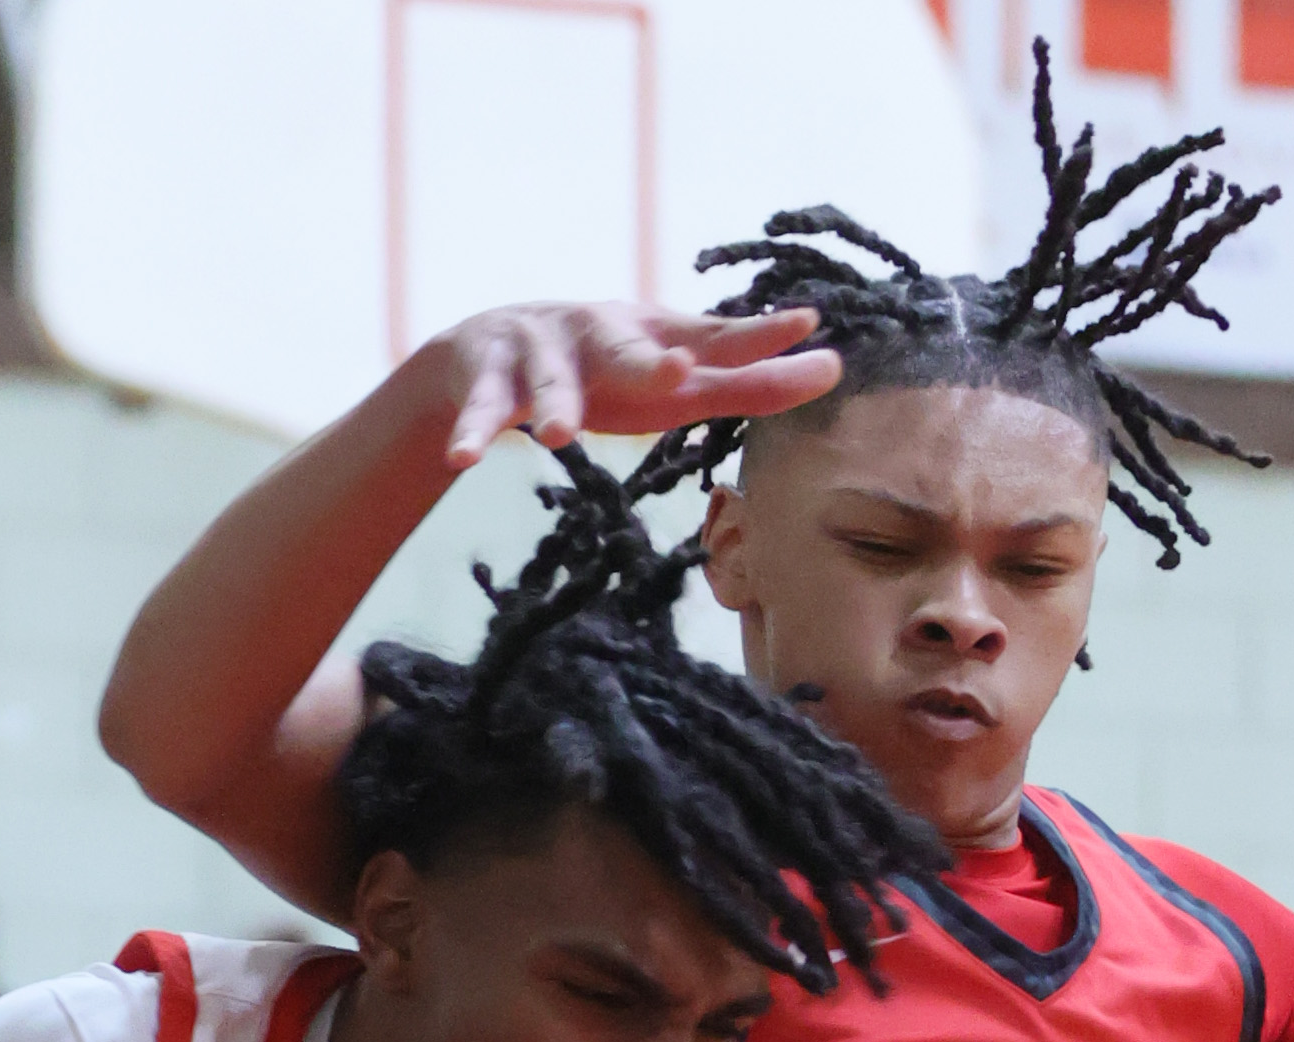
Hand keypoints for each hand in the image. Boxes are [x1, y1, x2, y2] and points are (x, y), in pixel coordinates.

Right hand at [436, 301, 837, 468]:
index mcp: (650, 336)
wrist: (488, 352)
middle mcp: (598, 333)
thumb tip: (830, 366)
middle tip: (674, 371)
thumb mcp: (671, 377)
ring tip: (560, 433)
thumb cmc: (602, 370)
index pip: (709, 341)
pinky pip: (481, 413)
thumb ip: (743, 378)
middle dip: (646, 360)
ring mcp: (539, 352)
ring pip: (547, 382)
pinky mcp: (485, 376)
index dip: (754, 338)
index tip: (809, 329)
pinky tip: (463, 460)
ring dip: (552, 404)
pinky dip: (471, 433)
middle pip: (624, 348)